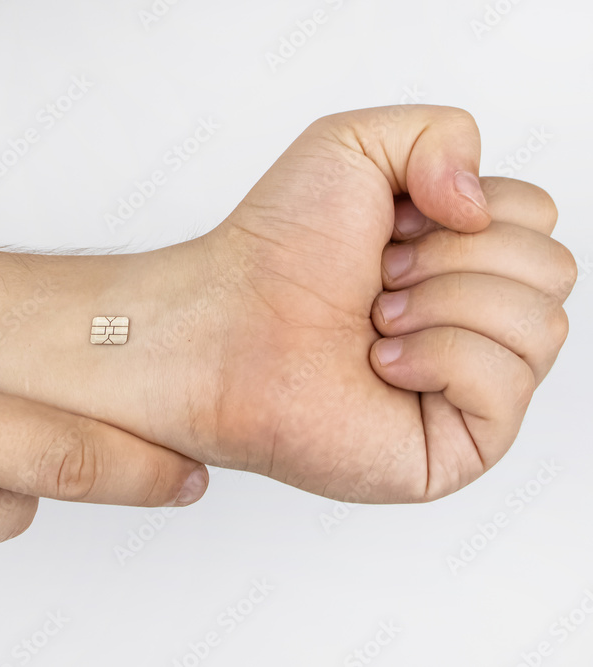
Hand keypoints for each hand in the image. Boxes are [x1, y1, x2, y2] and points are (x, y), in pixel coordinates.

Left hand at [198, 106, 575, 500]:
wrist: (223, 326)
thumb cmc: (274, 249)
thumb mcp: (354, 143)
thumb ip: (443, 133)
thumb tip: (484, 205)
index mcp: (458, 254)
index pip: (537, 217)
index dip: (466, 210)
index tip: (392, 229)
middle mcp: (471, 317)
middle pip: (553, 268)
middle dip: (455, 258)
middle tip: (379, 278)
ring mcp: (468, 383)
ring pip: (543, 325)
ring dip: (445, 305)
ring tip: (376, 321)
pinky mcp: (458, 443)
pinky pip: (509, 386)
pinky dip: (441, 358)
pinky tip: (383, 364)